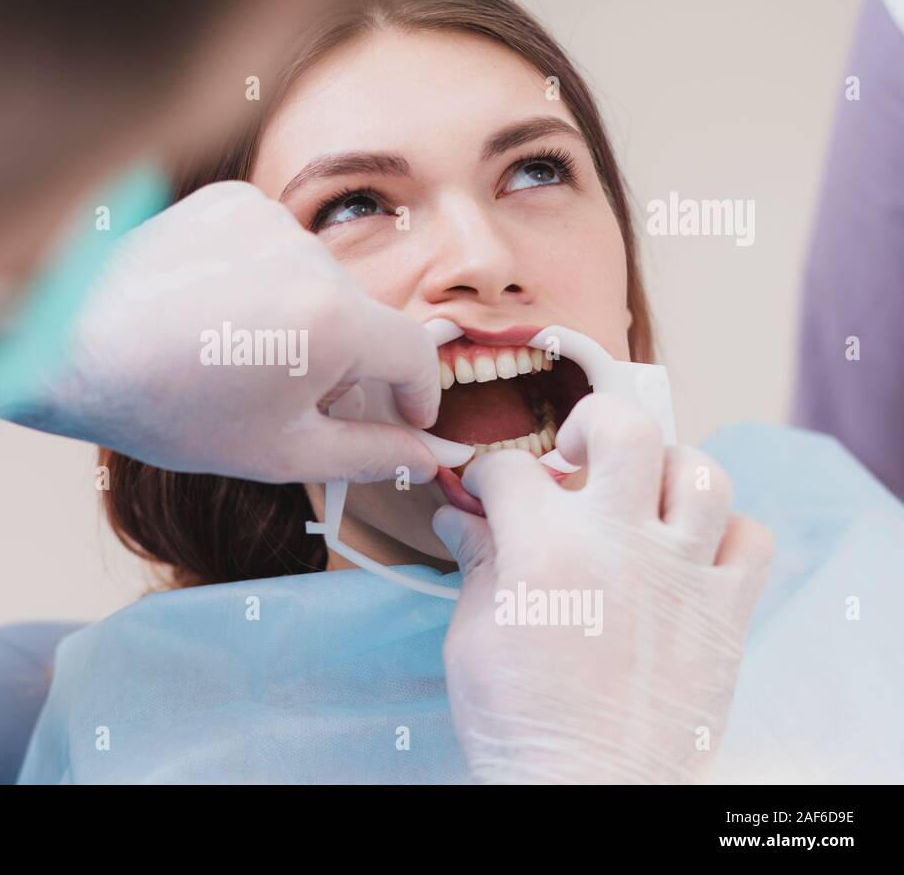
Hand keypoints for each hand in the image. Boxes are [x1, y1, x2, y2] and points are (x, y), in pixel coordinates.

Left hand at [8, 180, 441, 483]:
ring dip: (303, 317)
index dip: (419, 395)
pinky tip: (217, 309)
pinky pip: (276, 246)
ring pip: (319, 280)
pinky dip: (264, 278)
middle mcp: (309, 254)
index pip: (416, 353)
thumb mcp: (279, 452)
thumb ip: (369, 455)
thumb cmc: (169, 409)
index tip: (408, 419)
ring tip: (236, 351)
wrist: (70, 347)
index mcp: (330, 321)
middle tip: (289, 399)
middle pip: (364, 317)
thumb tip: (430, 457)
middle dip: (346, 362)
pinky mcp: (231, 198)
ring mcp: (268, 217)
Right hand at [432, 393, 772, 782]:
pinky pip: (751, 540)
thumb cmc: (518, 722)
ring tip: (641, 496)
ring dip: (666, 472)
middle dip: (592, 425)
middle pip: (627, 430)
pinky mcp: (724, 613)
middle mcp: (621, 545)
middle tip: (574, 455)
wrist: (585, 790)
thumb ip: (476, 565)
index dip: (487, 474)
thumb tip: (462, 519)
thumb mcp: (472, 639)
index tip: (486, 492)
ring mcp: (682, 575)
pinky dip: (726, 532)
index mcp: (545, 549)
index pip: (509, 470)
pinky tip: (691, 549)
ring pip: (702, 472)